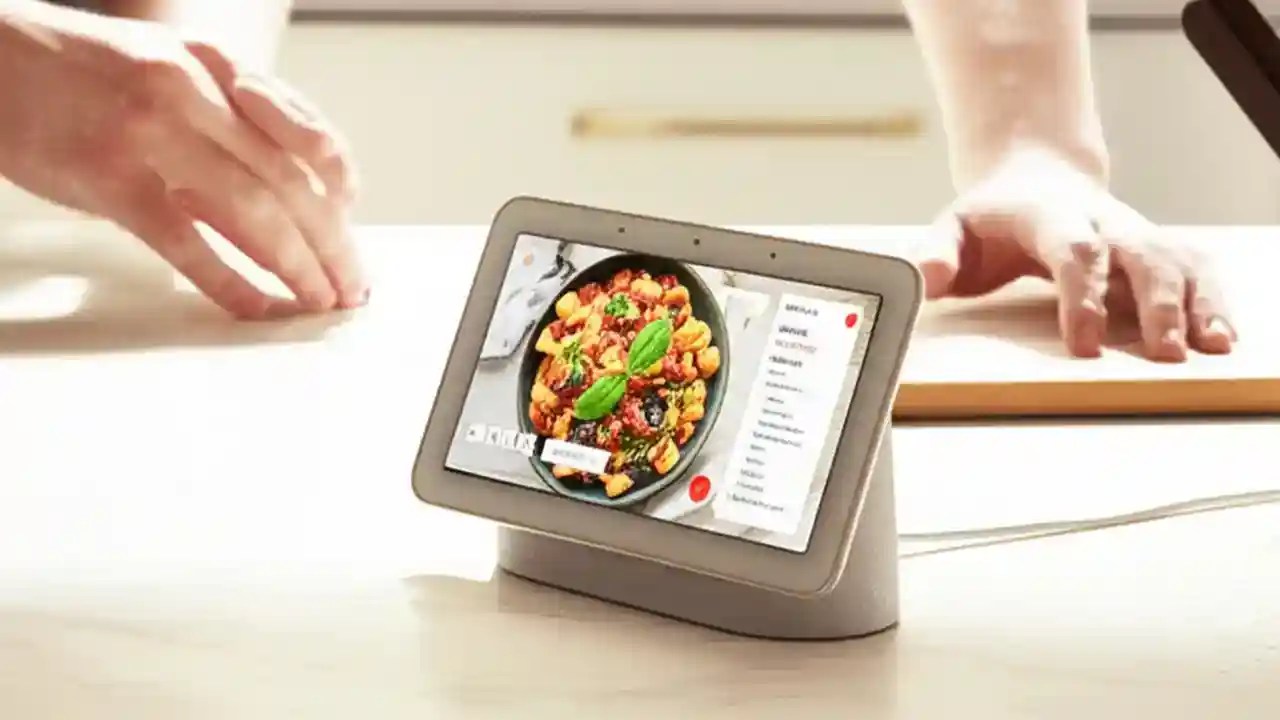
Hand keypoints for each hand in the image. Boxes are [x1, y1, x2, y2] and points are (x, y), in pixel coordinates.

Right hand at [0, 4, 363, 318]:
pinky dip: (231, 282)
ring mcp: (153, 135)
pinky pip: (188, 242)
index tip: (354, 227)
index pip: (305, 135)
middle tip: (351, 286)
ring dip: (298, 266)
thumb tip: (288, 185)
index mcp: (216, 64)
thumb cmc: (78, 70)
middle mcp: (193, 93)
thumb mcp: (168, 67)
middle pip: (291, 182)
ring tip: (319, 301)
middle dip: (332, 243)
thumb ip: (227, 116)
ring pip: (253, 212)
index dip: (342, 189)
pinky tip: (258, 307)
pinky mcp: (111, 178)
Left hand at [916, 147, 1236, 361]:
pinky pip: (1195, 267)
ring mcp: (1135, 234)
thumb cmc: (992, 218)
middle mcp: (1104, 222)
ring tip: (1212, 347)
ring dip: (1197, 303)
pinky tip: (1222, 336)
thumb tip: (928, 279)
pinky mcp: (1156, 248)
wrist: (1035, 176)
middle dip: (1156, 305)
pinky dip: (1212, 299)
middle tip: (1163, 355)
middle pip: (1141, 255)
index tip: (1083, 345)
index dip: (1084, 296)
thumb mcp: (953, 227)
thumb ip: (937, 253)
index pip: (1076, 252)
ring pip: (1178, 260)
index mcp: (1052, 216)